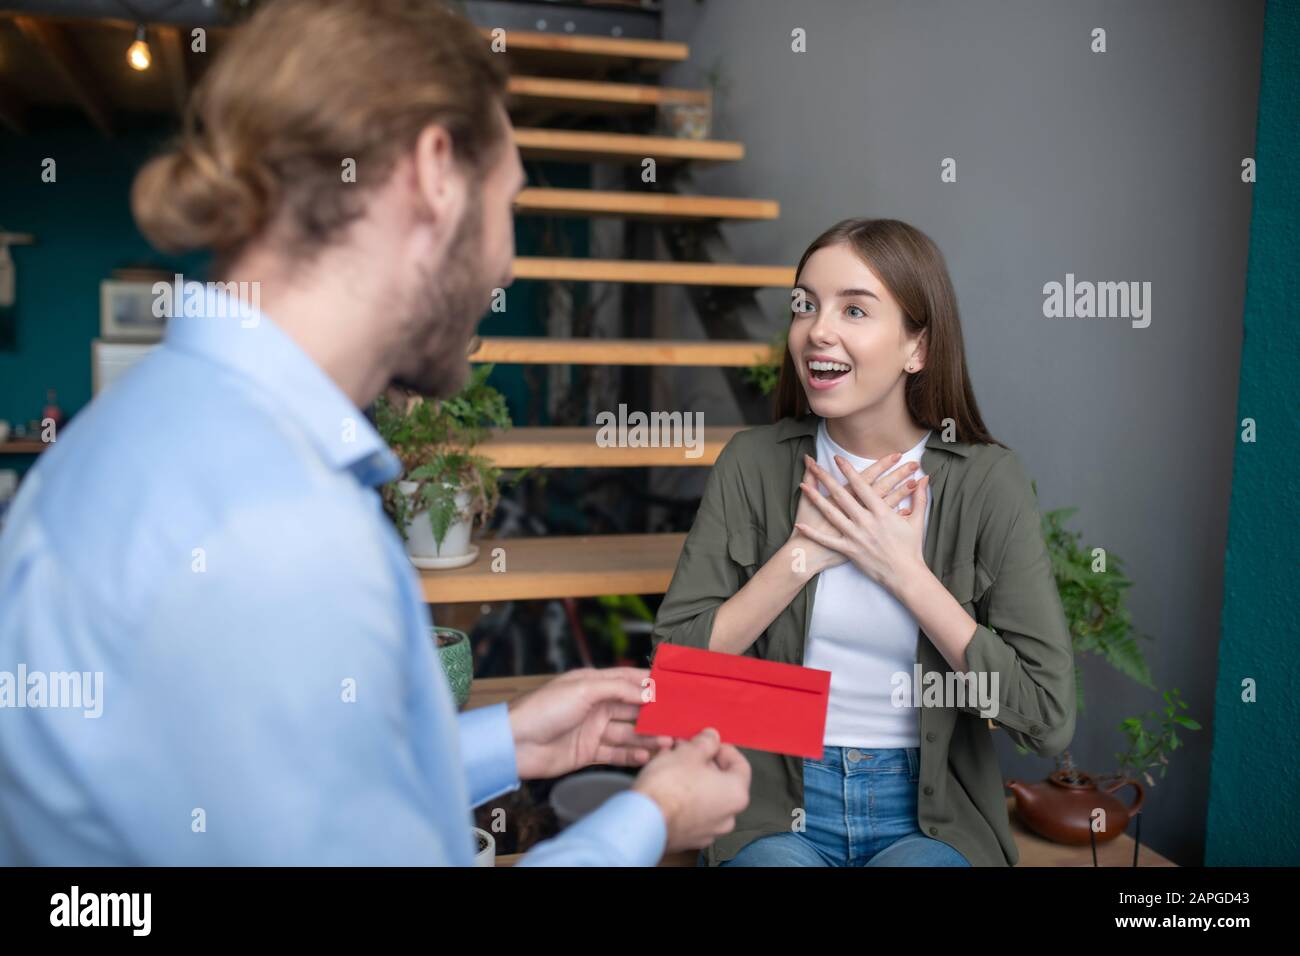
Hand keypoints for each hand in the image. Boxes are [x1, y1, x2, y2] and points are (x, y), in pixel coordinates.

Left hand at [507, 668, 673, 778]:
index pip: (629, 680)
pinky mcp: (587, 752)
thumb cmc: (540, 710)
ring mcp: (592, 730)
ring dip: (648, 736)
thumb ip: (617, 688)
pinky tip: (648, 754)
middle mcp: (595, 705)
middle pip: (632, 708)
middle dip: (655, 713)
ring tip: (669, 741)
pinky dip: (632, 755)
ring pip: (627, 732)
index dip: (651, 683)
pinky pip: (616, 753)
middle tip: (679, 719)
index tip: (676, 688)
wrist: (513, 744)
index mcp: (592, 683)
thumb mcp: (582, 690)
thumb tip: (647, 689)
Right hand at [632, 728, 751, 852]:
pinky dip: (684, 800)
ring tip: (673, 765)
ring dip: (693, 780)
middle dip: (704, 763)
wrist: (643, 821)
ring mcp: (709, 831)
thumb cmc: (669, 788)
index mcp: (736, 794)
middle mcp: (728, 817)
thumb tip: (711, 738)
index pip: (740, 765)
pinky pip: (692, 814)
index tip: (709, 742)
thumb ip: (705, 743)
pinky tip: (668, 787)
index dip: (723, 749)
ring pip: (706, 798)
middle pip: (722, 782)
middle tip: (686, 750)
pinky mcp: (689, 839)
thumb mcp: (688, 753)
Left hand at [794, 454, 929, 594]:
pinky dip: (813, 533)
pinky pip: (828, 540)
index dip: (849, 471)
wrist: (905, 575)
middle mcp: (866, 522)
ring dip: (816, 499)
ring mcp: (856, 536)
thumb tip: (925, 478)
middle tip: (814, 464)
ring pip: (832, 514)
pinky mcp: (849, 551)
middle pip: (842, 495)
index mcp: (882, 512)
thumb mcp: (918, 521)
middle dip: (827, 478)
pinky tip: (800, 525)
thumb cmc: (912, 548)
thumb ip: (920, 497)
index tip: (837, 459)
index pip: (862, 486)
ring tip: (803, 487)